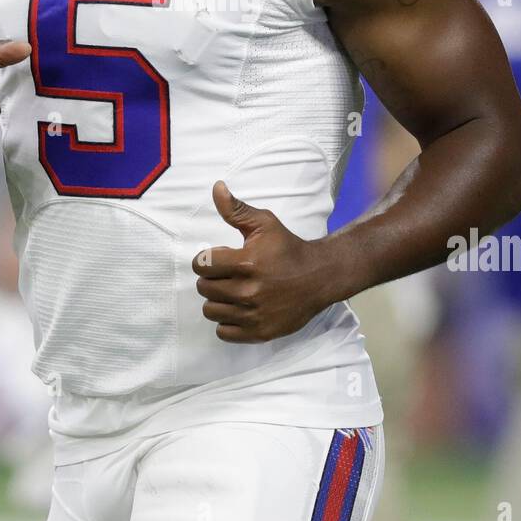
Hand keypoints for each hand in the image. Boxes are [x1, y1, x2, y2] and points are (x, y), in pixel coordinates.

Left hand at [193, 181, 328, 342]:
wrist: (319, 277)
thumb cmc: (287, 248)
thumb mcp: (264, 223)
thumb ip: (236, 209)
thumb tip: (216, 187)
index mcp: (246, 263)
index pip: (201, 265)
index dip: (205, 260)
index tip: (217, 259)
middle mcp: (248, 291)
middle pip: (204, 288)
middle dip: (211, 279)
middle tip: (226, 275)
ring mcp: (253, 314)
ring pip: (211, 311)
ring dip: (217, 301)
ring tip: (231, 291)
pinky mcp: (259, 332)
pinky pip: (224, 332)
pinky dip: (226, 322)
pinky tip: (238, 309)